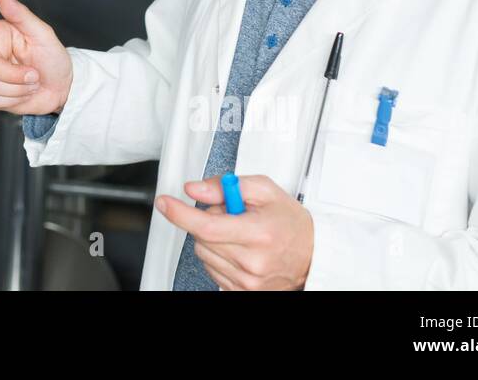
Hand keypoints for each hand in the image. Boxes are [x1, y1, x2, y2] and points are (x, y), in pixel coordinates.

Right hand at [0, 0, 72, 115]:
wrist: (62, 88)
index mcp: (0, 35)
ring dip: (17, 88)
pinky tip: (22, 93)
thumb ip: (20, 14)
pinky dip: (12, 100)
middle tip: (34, 74)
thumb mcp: (42, 34)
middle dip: (14, 75)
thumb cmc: (53, 58)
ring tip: (30, 82)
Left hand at [156, 174, 313, 289]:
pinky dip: (218, 256)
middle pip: (202, 238)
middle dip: (207, 221)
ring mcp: (247, 281)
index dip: (180, 213)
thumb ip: (227, 185)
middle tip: (231, 215)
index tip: (164, 203)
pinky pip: (212, 269)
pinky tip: (238, 250)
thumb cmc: (291, 222)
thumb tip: (195, 189)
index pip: (207, 226)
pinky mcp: (243, 291)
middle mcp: (252, 261)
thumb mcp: (265, 190)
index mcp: (258, 233)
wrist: (313, 255)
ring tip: (238, 233)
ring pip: (204, 253)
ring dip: (212, 240)